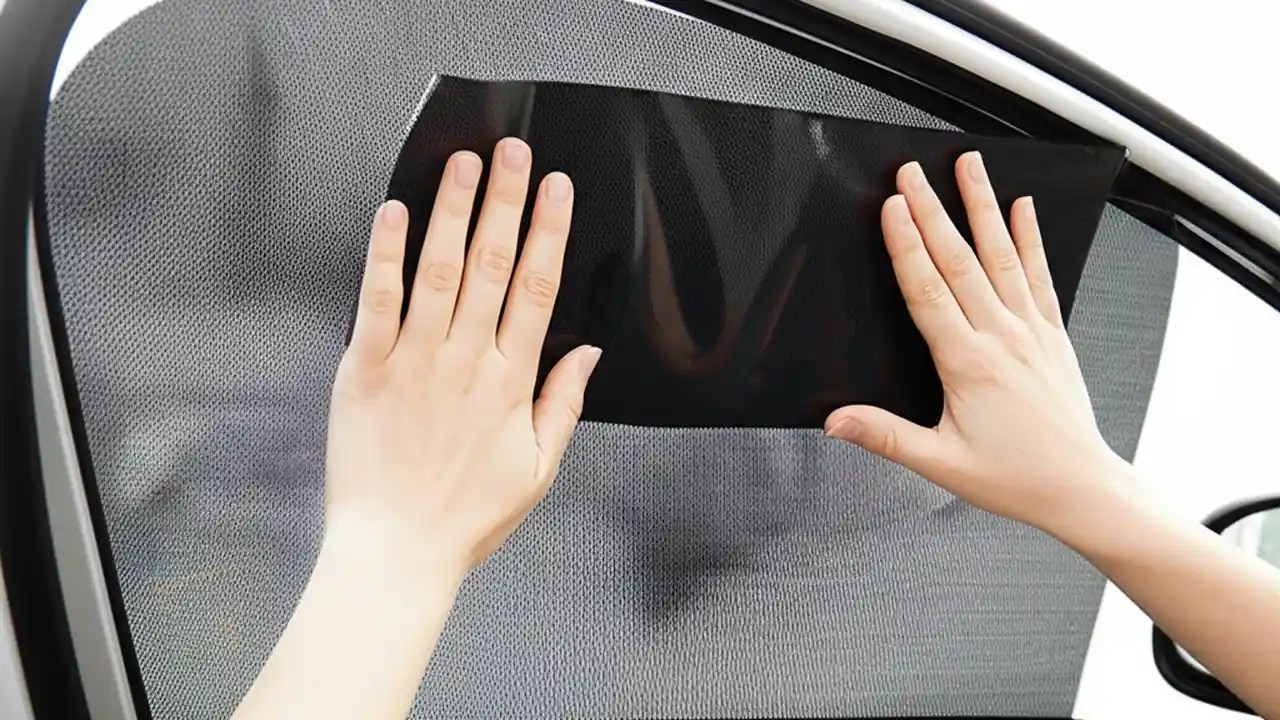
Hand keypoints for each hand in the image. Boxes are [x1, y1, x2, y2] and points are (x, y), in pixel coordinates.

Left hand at [324, 138, 599, 579]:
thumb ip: (563, 404)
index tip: (556, 188)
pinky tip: (393, 213)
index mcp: (509, 382)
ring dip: (453, 211)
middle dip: (506, 201)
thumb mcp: (538, 469)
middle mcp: (465, 360)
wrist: (395, 552)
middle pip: (493, 264)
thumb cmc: (465, 517)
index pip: (537, 289)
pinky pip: (377, 300)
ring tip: (464, 164)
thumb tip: (588, 353)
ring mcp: (414, 360)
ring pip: (440, 269)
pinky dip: (385, 254)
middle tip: (514, 151)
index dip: (549, 232)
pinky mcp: (366, 369)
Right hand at [825, 152, 1129, 536]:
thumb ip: (886, 436)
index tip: (892, 208)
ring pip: (1001, 255)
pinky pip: (1039, 275)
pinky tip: (1023, 209)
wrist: (1082, 487)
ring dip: (982, 206)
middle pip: (959, 260)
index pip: (928, 290)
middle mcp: (1001, 337)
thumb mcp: (941, 463)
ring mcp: (1031, 331)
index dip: (906, 245)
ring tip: (969, 167)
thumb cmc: (1016, 477)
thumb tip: (836, 421)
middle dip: (932, 210)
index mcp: (968, 364)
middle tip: (912, 173)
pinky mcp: (1052, 334)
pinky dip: (1029, 238)